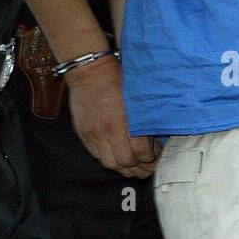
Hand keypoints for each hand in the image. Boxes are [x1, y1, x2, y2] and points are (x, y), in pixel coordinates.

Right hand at [66, 55, 156, 177]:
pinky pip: (96, 156)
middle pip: (125, 162)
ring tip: (132, 164)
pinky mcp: (83, 134)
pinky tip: (116, 153)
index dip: (151, 157)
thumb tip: (156, 138)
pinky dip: (108, 158)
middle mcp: (107, 130)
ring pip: (109, 163)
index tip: (155, 153)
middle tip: (147, 163)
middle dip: (139, 166)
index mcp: (123, 120)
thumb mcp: (136, 96)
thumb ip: (145, 119)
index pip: (140, 152)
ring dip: (123, 167)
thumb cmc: (117, 79)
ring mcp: (93, 134)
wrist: (89, 72)